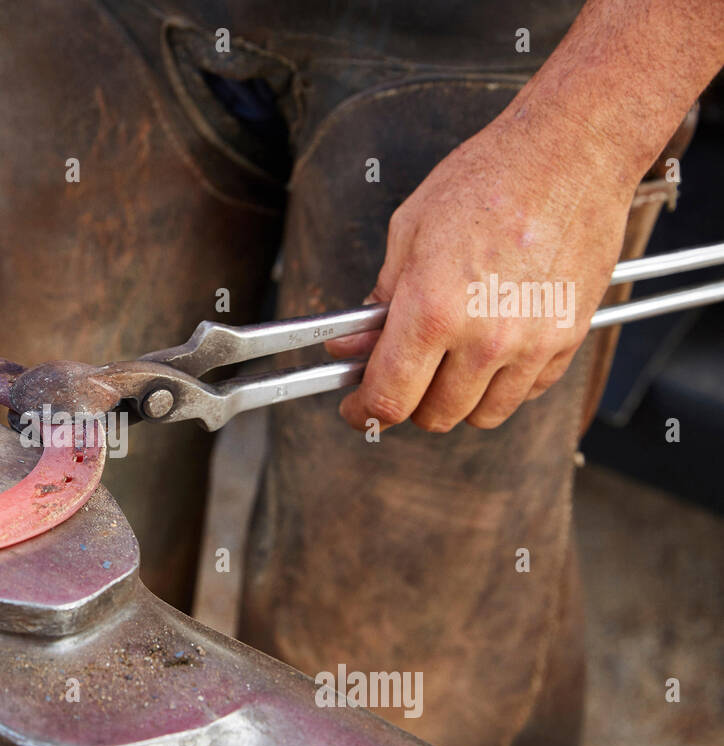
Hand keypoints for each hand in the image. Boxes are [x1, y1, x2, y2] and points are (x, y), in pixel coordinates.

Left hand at [331, 104, 638, 432]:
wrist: (572, 150)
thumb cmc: (489, 178)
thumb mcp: (409, 231)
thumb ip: (380, 300)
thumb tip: (351, 346)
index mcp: (432, 311)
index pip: (389, 397)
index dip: (365, 411)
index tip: (359, 408)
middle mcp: (485, 337)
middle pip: (435, 416)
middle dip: (409, 403)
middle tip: (401, 378)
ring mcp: (532, 343)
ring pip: (483, 415)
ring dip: (458, 400)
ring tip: (447, 364)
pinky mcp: (568, 338)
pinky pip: (526, 392)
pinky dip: (503, 385)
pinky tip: (490, 352)